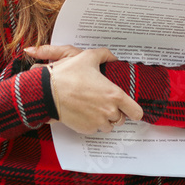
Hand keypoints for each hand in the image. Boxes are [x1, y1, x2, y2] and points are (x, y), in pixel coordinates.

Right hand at [25, 44, 142, 134]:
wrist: (48, 91)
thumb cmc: (68, 75)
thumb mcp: (88, 57)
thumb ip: (105, 55)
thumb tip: (113, 57)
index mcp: (114, 95)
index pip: (136, 112)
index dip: (133, 110)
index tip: (129, 108)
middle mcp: (109, 111)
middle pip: (122, 119)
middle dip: (116, 112)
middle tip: (105, 102)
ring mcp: (98, 122)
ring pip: (109, 125)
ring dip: (104, 119)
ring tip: (94, 107)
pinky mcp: (87, 129)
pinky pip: (95, 129)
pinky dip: (92, 123)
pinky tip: (84, 112)